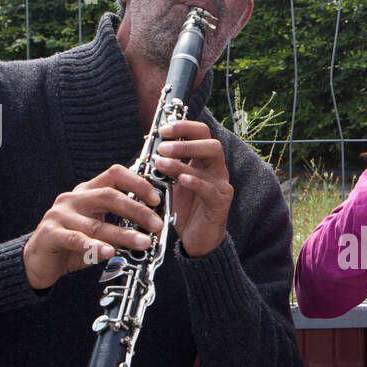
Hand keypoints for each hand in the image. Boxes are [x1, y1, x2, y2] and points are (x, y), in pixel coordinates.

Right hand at [23, 163, 163, 290]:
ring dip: (123, 234)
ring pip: (96, 223)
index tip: (156, 199)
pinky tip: (109, 253)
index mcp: (87, 191)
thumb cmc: (73, 243)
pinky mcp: (50, 234)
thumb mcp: (99, 230)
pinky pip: (75, 239)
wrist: (38, 261)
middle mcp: (73, 199)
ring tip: (143, 243)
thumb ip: (119, 226)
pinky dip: (94, 246)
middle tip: (156, 225)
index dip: (137, 183)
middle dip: (136, 210)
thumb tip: (150, 230)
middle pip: (108, 196)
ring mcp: (60, 215)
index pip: (114, 175)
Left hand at [155, 119, 232, 258]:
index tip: (162, 130)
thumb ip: (163, 167)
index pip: (201, 133)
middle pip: (211, 143)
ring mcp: (221, 185)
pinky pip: (210, 188)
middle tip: (162, 146)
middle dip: (186, 140)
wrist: (194, 240)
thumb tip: (146, 151)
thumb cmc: (183, 210)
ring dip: (184, 158)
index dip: (184, 126)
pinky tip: (180, 180)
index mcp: (204, 161)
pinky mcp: (220, 203)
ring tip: (161, 162)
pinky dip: (195, 182)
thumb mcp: (170, 184)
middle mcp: (216, 170)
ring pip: (211, 161)